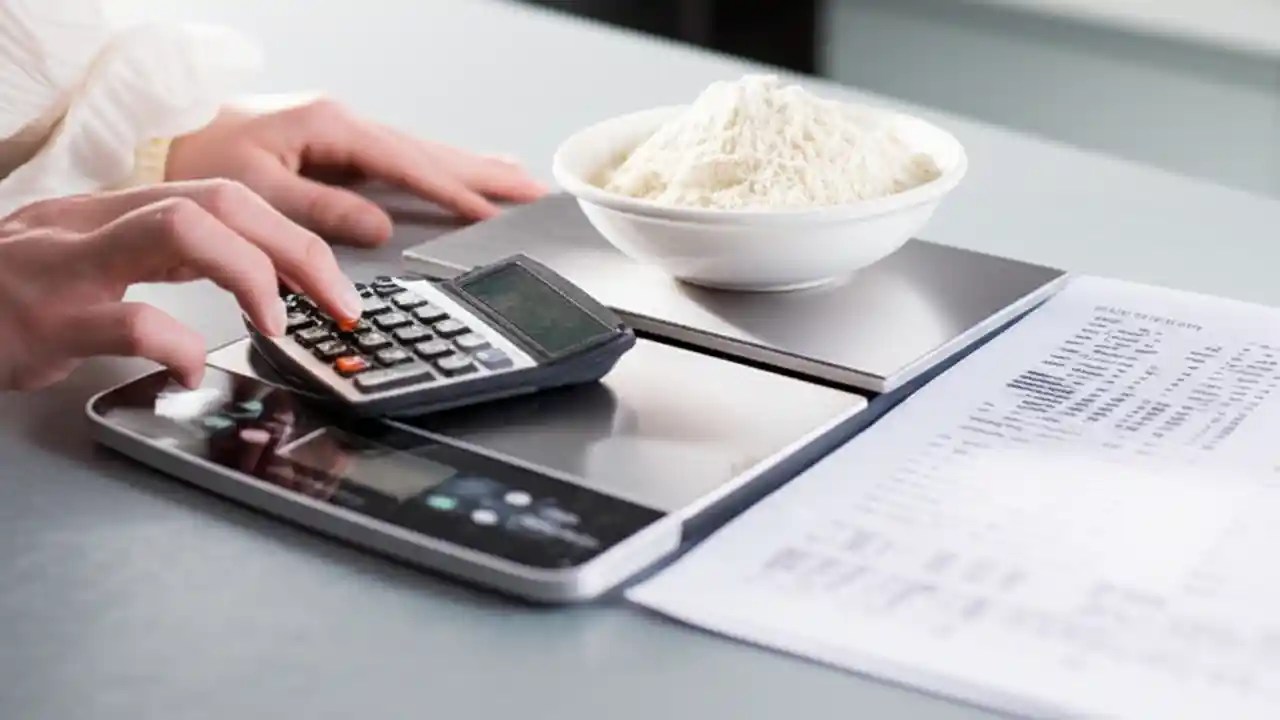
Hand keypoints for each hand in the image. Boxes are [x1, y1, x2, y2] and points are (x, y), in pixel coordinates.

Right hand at [0, 180, 362, 390]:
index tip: (337, 287)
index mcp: (114, 211)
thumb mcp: (87, 263)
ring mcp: (66, 266)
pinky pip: (128, 321)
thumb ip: (159, 263)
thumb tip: (253, 285)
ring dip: (250, 276)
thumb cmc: (5, 296)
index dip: (295, 237)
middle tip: (338, 306)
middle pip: (222, 201)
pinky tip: (191, 375)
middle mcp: (95, 224)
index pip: (228, 196)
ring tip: (276, 326)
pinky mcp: (41, 320)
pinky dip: (178, 348)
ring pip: (181, 229)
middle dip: (298, 250)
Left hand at [165, 98, 548, 245]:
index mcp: (330, 128)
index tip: (493, 214)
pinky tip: (463, 175)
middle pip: (431, 153)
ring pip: (424, 153)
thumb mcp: (254, 192)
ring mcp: (344, 134)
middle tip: (536, 191)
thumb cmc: (198, 162)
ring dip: (473, 170)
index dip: (454, 193)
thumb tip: (379, 230)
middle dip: (487, 174)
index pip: (409, 165)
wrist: (160, 140)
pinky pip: (404, 160)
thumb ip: (319, 212)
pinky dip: (441, 170)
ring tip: (519, 183)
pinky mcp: (338, 148)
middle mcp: (344, 125)